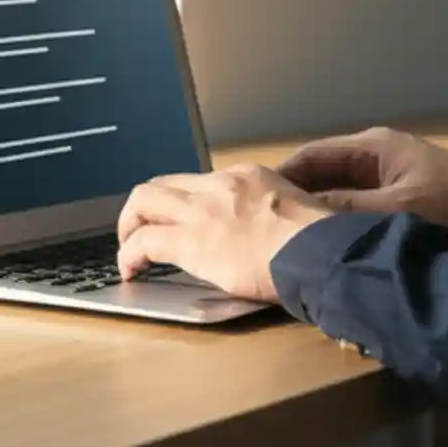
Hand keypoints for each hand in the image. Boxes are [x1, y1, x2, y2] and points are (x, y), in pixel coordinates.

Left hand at [116, 164, 332, 301]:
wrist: (319, 251)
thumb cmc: (319, 240)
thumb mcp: (296, 210)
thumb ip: (274, 214)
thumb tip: (270, 233)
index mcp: (246, 177)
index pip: (200, 182)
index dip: (183, 203)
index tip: (182, 222)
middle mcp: (218, 185)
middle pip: (163, 184)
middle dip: (144, 206)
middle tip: (139, 229)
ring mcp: (202, 210)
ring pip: (143, 201)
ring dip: (129, 225)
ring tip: (127, 250)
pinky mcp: (191, 241)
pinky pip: (143, 241)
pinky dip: (129, 253)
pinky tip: (131, 269)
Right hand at [277, 127, 447, 241]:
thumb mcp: (396, 210)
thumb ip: (346, 210)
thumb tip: (298, 216)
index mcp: (370, 149)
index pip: (309, 157)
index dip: (279, 178)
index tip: (252, 202)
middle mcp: (372, 158)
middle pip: (319, 175)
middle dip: (293, 198)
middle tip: (262, 225)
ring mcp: (385, 179)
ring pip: (335, 194)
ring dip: (316, 213)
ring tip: (286, 237)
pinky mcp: (396, 200)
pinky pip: (354, 208)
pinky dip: (337, 223)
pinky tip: (325, 245)